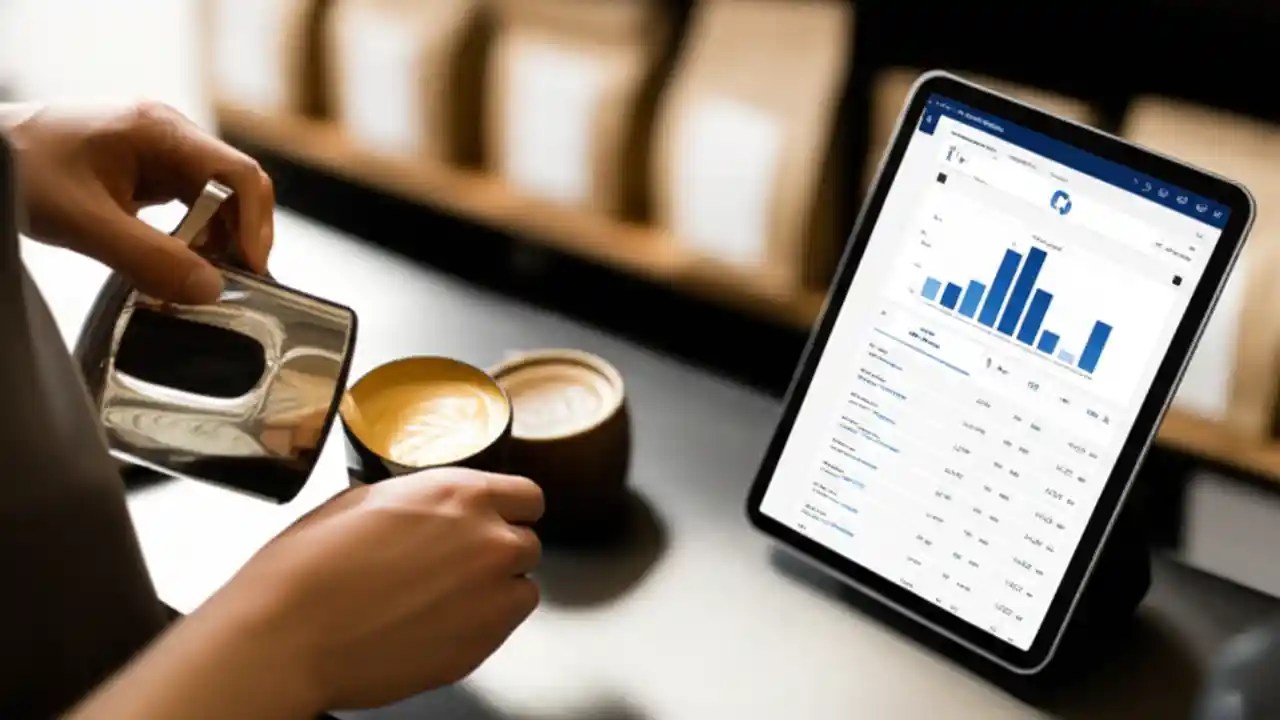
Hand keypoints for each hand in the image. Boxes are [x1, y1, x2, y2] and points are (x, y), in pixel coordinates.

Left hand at [4, 102, 273, 302]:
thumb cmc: (19, 169)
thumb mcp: (82, 222)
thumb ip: (148, 258)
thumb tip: (209, 290)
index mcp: (160, 131)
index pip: (240, 175)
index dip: (256, 226)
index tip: (252, 271)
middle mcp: (168, 134)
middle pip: (233, 190)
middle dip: (234, 240)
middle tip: (222, 286)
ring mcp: (158, 150)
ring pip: (213, 201)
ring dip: (211, 242)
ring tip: (191, 279)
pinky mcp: (144, 169)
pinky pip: (187, 205)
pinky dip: (188, 238)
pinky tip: (171, 262)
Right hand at [70, 469, 543, 718]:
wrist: (287, 635)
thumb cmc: (309, 566)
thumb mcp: (363, 500)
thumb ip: (421, 502)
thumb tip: (430, 511)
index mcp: (461, 495)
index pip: (528, 496)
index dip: (509, 511)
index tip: (496, 521)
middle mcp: (489, 541)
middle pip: (527, 545)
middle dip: (498, 554)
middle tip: (456, 568)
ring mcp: (490, 598)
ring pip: (522, 591)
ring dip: (496, 593)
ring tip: (443, 602)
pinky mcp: (479, 647)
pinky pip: (501, 632)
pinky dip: (480, 629)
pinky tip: (433, 627)